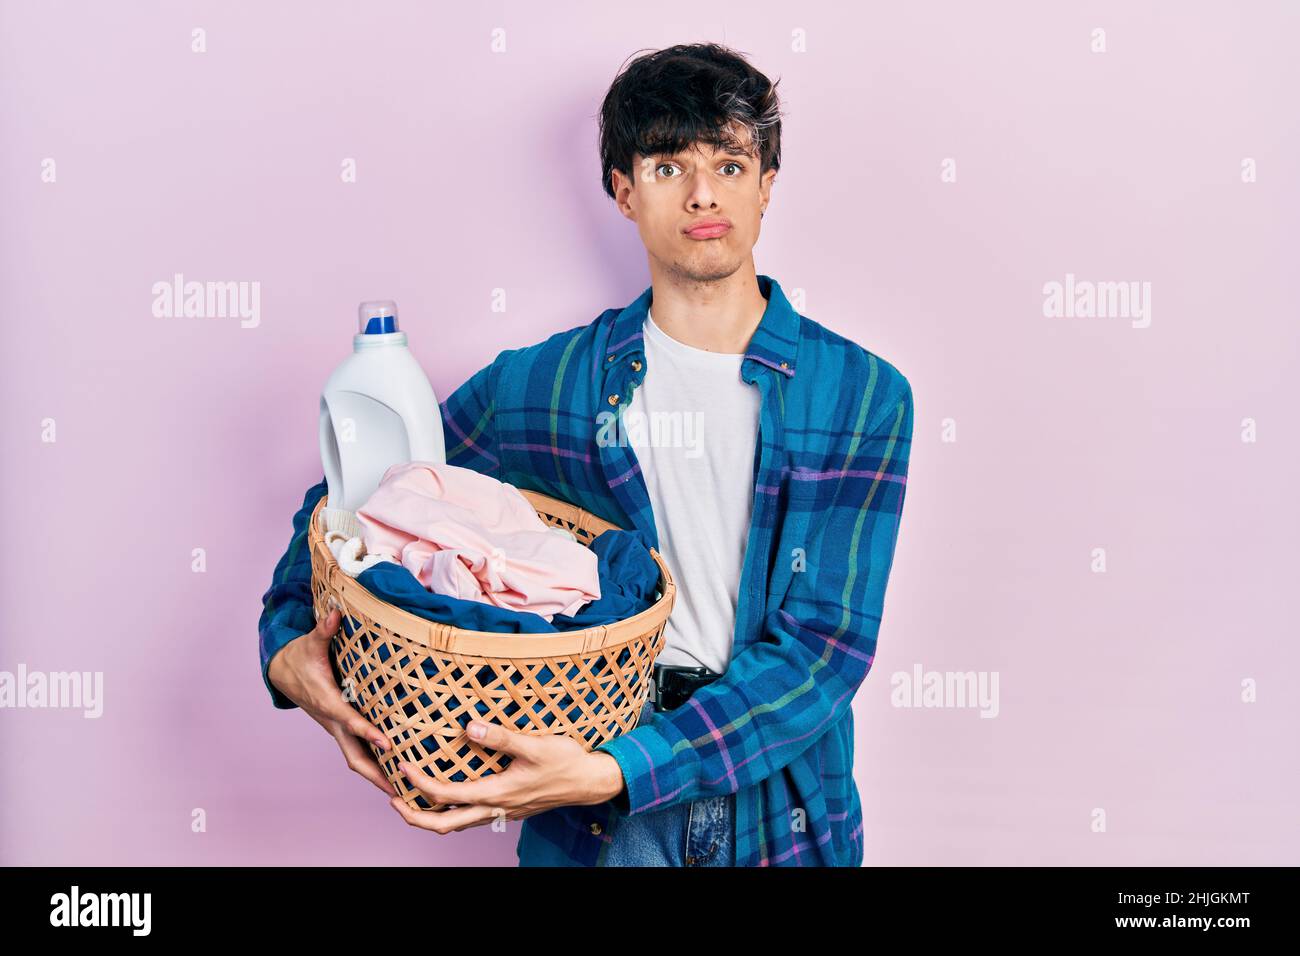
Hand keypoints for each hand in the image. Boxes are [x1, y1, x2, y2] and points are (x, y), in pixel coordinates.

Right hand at [266, 607, 395, 796]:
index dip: (367, 732)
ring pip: (357, 759)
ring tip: (405, 792)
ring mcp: (337, 729)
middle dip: (376, 773)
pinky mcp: (341, 730)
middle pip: (354, 755)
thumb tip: (334, 614)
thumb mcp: (311, 642)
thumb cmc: (301, 656)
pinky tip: (396, 774)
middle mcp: (332, 721)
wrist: (282, 671)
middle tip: (401, 790)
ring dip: (378, 776)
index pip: (349, 721)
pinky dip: (376, 765)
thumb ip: (324, 630)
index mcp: (327, 701)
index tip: (388, 743)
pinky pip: (359, 752)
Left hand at [388, 719, 625, 833]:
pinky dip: (452, 811)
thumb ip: (502, 737)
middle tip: (393, 799)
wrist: (590, 781)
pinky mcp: (509, 808)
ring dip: (432, 816)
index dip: (419, 783)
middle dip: (414, 816)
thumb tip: (469, 727)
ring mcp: (502, 811)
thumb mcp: (535, 745)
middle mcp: (495, 808)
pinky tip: (452, 794)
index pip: (446, 795)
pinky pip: (472, 818)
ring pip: (457, 825)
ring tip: (414, 799)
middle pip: (444, 824)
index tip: (402, 768)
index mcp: (496, 793)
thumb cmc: (566, 762)